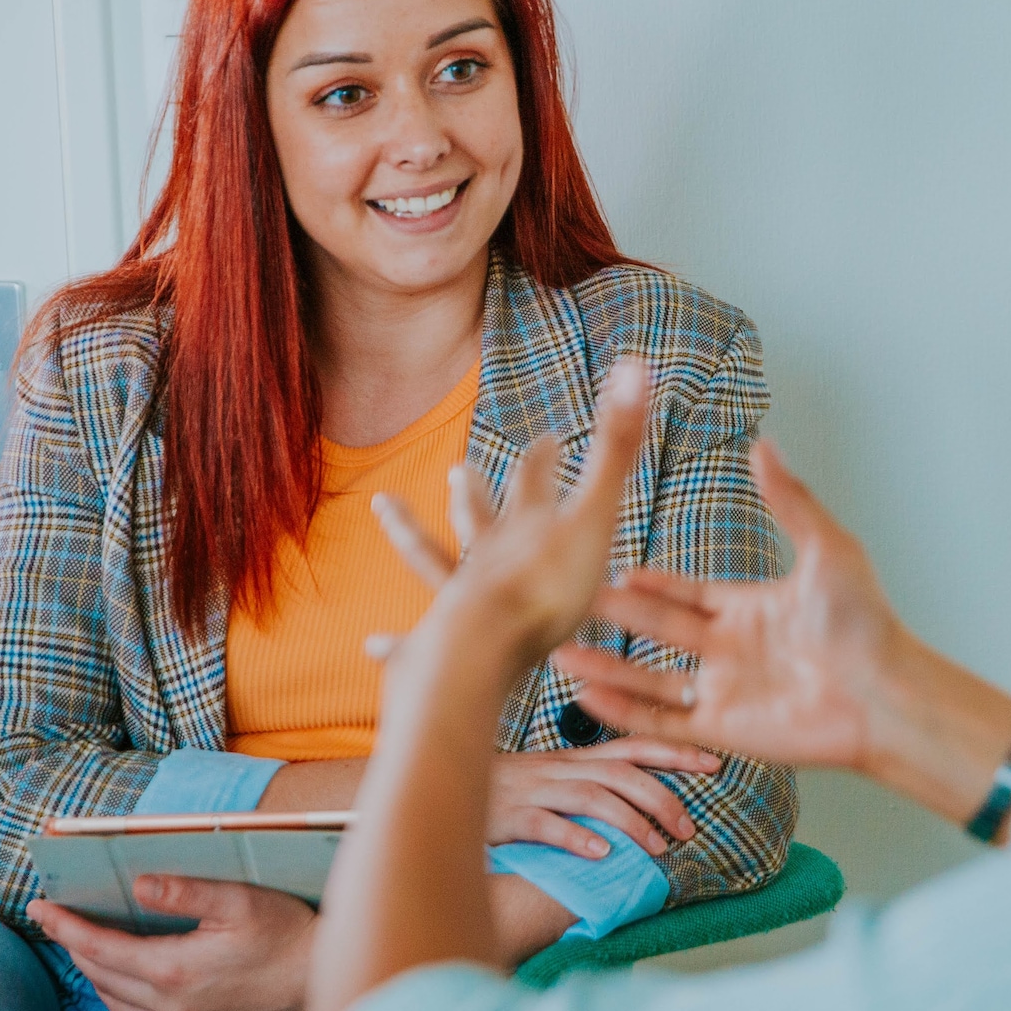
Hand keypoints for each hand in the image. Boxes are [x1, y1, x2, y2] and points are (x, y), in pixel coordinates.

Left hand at [26, 876, 314, 1010]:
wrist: (323, 979)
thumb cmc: (287, 933)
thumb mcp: (238, 900)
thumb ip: (184, 891)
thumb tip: (136, 885)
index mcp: (174, 971)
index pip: (99, 948)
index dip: (64, 927)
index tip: (38, 908)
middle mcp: (171, 1006)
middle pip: (101, 975)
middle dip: (72, 945)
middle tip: (54, 918)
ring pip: (116, 1003)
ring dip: (93, 972)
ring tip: (82, 944)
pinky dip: (119, 994)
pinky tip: (124, 977)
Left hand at [369, 354, 650, 677]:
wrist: (490, 645)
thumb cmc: (548, 584)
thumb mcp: (595, 512)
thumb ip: (618, 446)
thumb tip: (636, 364)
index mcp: (526, 528)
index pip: (534, 481)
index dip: (544, 458)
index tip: (550, 439)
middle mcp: (488, 557)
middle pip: (477, 515)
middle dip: (471, 492)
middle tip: (457, 469)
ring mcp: (462, 598)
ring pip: (433, 560)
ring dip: (409, 534)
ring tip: (384, 508)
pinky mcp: (443, 643)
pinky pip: (415, 643)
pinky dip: (396, 645)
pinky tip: (374, 646)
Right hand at [487, 742, 721, 857]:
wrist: (434, 785)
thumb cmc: (497, 791)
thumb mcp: (545, 780)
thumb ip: (586, 784)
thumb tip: (634, 803)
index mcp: (571, 760)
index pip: (633, 747)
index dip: (676, 752)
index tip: (716, 762)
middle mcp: (558, 769)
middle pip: (621, 772)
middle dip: (662, 798)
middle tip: (690, 829)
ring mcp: (533, 791)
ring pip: (592, 796)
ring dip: (631, 822)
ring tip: (657, 850)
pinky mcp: (508, 817)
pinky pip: (545, 823)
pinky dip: (575, 837)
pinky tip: (599, 854)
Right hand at [556, 438, 904, 770]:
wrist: (885, 694)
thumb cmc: (867, 623)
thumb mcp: (826, 548)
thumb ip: (788, 499)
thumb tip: (762, 442)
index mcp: (752, 610)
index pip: (689, 595)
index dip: (654, 583)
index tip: (615, 567)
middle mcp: (732, 650)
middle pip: (660, 630)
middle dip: (615, 615)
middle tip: (568, 596)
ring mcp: (725, 692)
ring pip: (649, 679)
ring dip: (605, 667)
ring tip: (559, 652)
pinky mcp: (723, 730)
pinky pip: (662, 722)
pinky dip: (623, 711)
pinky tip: (585, 697)